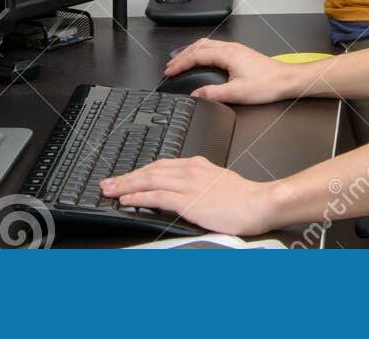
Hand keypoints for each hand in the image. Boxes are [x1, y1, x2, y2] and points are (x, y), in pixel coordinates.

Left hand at [100, 156, 278, 235]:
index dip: (140, 171)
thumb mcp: (219, 182)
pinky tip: (127, 199)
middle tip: (109, 182)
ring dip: (126, 185)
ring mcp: (188, 184)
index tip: (127, 176)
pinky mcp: (188, 200)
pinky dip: (138, 196)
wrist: (259, 203)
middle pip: (150, 170)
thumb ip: (200, 183)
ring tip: (110, 190)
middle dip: (126, 176)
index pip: (161, 165)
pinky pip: (156, 196)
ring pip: (149, 180)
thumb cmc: (244, 198)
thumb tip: (185, 192)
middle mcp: (190, 170)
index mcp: (197, 165)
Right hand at [163, 38, 301, 104]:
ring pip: (207, 44)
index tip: (169, 71)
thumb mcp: (237, 93)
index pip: (196, 55)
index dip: (180, 63)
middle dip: (182, 55)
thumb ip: (213, 93)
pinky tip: (201, 59)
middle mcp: (230, 48)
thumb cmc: (267, 85)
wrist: (286, 80)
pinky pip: (215, 47)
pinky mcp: (240, 53)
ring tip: (180, 61)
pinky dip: (202, 52)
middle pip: (199, 46)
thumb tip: (196, 94)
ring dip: (191, 52)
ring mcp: (236, 49)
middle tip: (170, 66)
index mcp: (227, 54)